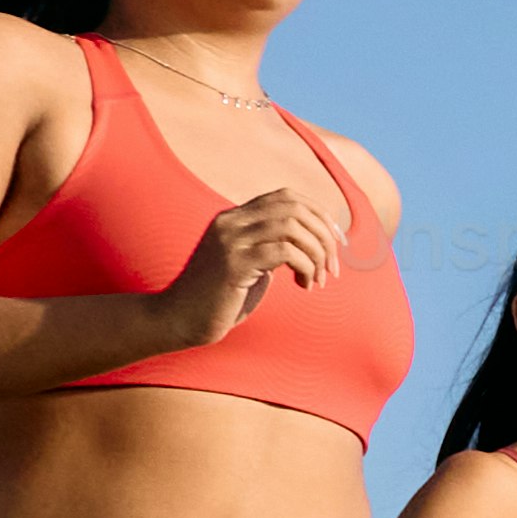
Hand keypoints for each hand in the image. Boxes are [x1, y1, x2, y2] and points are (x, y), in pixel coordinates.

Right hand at [159, 176, 337, 354]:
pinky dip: (306, 267)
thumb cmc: (220, 299)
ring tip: (319, 279)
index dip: (319, 214)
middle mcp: (231, 222)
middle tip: (333, 267)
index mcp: (235, 218)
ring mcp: (230, 241)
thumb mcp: (250, 265)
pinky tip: (305, 285)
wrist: (180, 320)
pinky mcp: (233, 264)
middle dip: (324, 235)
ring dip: (317, 253)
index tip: (336, 242)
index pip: (287, 197)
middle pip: (294, 208)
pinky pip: (284, 252)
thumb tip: (311, 242)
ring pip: (292, 227)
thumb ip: (271, 248)